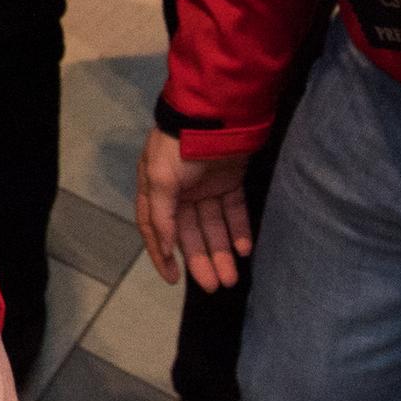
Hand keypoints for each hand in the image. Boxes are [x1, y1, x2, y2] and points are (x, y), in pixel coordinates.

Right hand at [137, 135, 253, 290]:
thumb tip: (166, 249)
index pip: (155, 229)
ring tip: (232, 278)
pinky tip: (245, 249)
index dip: (161, 255)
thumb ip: (161, 216)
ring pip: (213, 226)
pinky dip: (239, 230)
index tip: (174, 280)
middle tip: (215, 286)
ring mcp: (206, 186)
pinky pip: (234, 211)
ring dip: (222, 252)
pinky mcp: (230, 181)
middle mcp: (179, 191)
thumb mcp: (160, 178)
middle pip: (190, 233)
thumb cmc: (180, 147)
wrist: (216, 114)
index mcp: (155, 189)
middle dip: (201, 260)